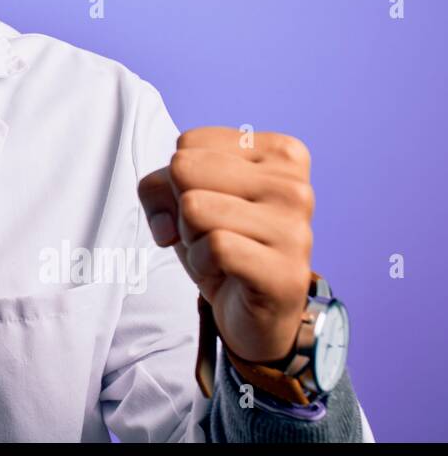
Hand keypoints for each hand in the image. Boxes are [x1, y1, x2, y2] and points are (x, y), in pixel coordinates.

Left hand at [137, 127, 313, 364]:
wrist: (255, 312)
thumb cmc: (223, 241)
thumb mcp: (182, 198)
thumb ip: (159, 186)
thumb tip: (165, 223)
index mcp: (282, 154)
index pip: (190, 143)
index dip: (179, 179)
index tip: (209, 203)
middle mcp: (295, 186)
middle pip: (186, 169)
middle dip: (181, 206)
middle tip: (210, 231)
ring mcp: (296, 229)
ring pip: (195, 207)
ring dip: (191, 237)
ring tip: (218, 252)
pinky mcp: (286, 272)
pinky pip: (214, 247)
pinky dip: (201, 263)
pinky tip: (223, 272)